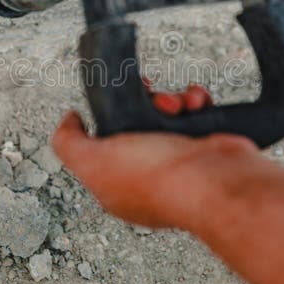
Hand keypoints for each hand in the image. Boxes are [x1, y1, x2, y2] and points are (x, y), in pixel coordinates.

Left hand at [52, 87, 283, 283]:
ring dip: (171, 99)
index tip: (113, 100)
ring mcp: (178, 162)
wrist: (216, 180)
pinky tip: (197, 105)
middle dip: (143, 103)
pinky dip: (195, 102)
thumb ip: (69, 143)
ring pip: (165, 114)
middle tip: (153, 101)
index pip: (101, 143)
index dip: (104, 118)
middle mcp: (148, 175)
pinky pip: (194, 113)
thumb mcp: (93, 161)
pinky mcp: (203, 148)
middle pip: (134, 122)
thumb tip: (67, 122)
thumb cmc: (159, 177)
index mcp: (117, 184)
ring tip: (178, 104)